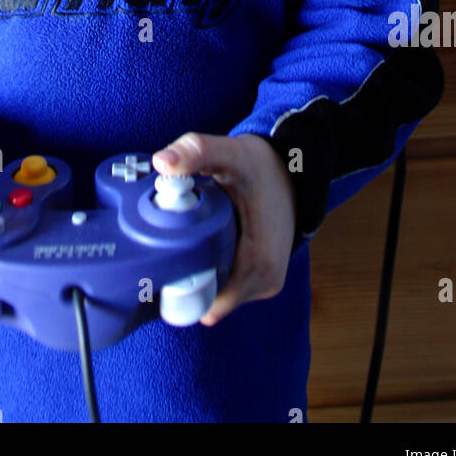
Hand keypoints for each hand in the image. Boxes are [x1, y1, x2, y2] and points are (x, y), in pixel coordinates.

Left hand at [152, 132, 295, 325]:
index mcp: (259, 263)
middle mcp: (266, 280)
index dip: (181, 286)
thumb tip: (162, 162)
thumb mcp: (231, 154)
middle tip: (174, 243)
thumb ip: (197, 152)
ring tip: (194, 240)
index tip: (164, 260)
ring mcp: (267, 283)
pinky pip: (229, 287)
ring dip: (203, 273)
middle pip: (211, 300)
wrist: (294, 172)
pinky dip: (216, 270)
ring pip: (219, 295)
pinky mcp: (264, 278)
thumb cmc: (263, 166)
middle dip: (189, 277)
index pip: (208, 302)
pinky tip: (209, 244)